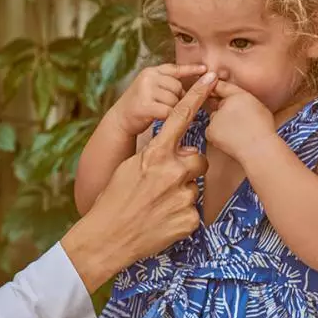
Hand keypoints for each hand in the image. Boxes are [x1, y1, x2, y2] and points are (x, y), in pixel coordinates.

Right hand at [62, 71, 215, 291]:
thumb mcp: (129, 169)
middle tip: (165, 185)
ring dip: (180, 195)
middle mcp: (172, 171)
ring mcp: (183, 196)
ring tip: (158, 207)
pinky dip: (180, 216)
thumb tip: (174, 151)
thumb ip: (155, 156)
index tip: (210, 79)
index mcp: (154, 154)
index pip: (180, 118)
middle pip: (197, 160)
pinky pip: (192, 211)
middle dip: (187, 169)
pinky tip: (162, 222)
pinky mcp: (190, 219)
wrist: (107, 238)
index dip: (196, 97)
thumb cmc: (113, 200)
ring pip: (194, 187)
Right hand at [108, 64, 207, 136]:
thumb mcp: (151, 88)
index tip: (205, 69)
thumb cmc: (140, 105)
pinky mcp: (144, 105)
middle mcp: (148, 78)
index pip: (174, 69)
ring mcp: (145, 91)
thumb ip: (167, 84)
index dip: (190, 69)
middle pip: (178, 87)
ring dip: (173, 109)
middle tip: (169, 107)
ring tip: (162, 113)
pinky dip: (169, 117)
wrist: (119, 120)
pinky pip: (168, 111)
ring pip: (174, 100)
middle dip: (178, 98)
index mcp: (150, 72)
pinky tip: (162, 119)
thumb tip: (195, 85)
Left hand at [205, 80, 276, 161]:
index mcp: (238, 96)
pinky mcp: (209, 131)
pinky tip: (231, 138)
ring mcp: (215, 118)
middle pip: (219, 104)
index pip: (222, 86)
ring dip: (221, 122)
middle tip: (241, 120)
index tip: (212, 84)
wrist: (259, 149)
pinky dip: (218, 134)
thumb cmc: (263, 128)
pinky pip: (212, 130)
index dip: (216, 85)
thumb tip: (227, 94)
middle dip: (224, 109)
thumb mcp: (257, 105)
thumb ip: (241, 97)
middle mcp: (224, 104)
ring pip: (215, 118)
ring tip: (239, 131)